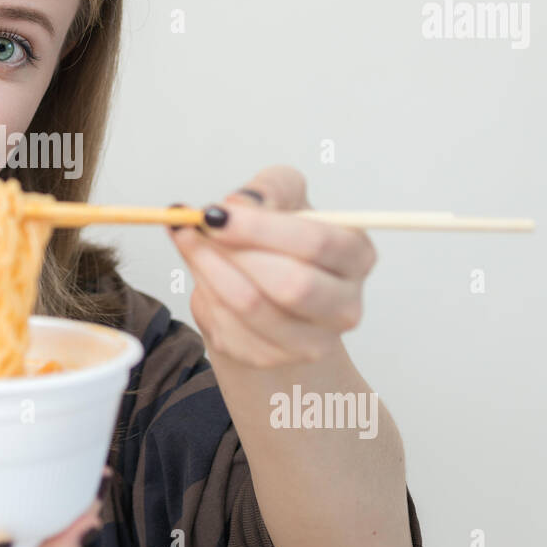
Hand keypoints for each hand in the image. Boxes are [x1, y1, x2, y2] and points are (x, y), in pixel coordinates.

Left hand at [166, 165, 377, 369]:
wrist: (268, 285)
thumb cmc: (281, 238)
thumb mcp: (283, 197)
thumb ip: (267, 190)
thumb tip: (236, 204)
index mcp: (357, 256)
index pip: (316, 243)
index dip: (261, 228)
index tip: (216, 213)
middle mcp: (344, 305)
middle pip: (293, 286)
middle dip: (235, 254)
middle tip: (196, 228)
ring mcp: (311, 340)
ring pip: (253, 307)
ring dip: (210, 270)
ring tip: (190, 241)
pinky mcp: (272, 356)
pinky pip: (229, 327)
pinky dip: (205, 293)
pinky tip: (202, 271)